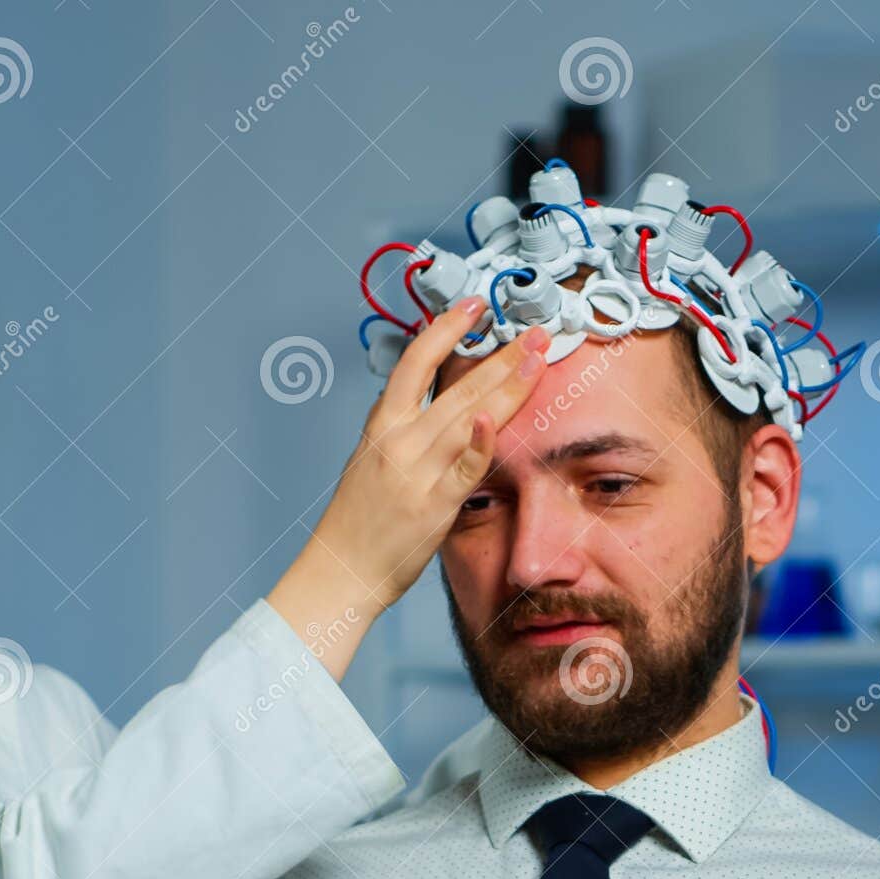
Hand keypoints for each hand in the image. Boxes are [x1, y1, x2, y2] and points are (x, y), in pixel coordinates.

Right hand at [267, 298, 549, 679]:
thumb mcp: (370, 461)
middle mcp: (399, 440)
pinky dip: (480, 443)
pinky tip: (496, 419)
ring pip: (469, 416)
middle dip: (502, 356)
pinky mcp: (433, 505)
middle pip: (457, 386)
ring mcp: (416, 471)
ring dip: (508, 385)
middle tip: (536, 334)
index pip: (416, 362)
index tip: (474, 306)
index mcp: (382, 425)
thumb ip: (400, 433)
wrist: (340, 571)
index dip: (447, 329)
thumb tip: (426, 409)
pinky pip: (463, 469)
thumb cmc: (357, 523)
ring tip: (538, 359)